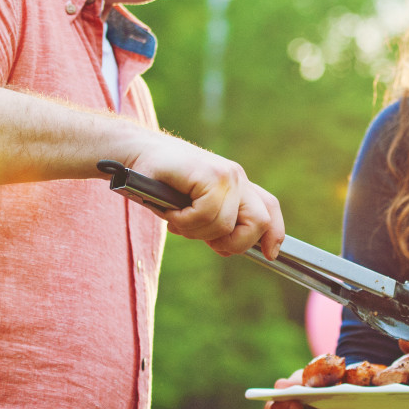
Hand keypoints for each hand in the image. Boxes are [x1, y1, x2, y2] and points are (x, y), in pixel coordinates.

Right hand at [131, 136, 284, 259]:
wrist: (133, 154)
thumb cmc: (159, 184)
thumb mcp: (193, 207)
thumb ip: (215, 222)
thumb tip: (229, 249)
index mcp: (237, 185)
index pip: (269, 209)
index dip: (274, 234)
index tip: (269, 254)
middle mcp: (237, 177)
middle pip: (258, 222)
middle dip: (233, 243)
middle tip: (205, 240)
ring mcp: (226, 174)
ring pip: (225, 225)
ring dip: (194, 231)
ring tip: (176, 216)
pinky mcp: (210, 174)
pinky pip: (206, 215)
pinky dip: (184, 221)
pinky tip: (171, 209)